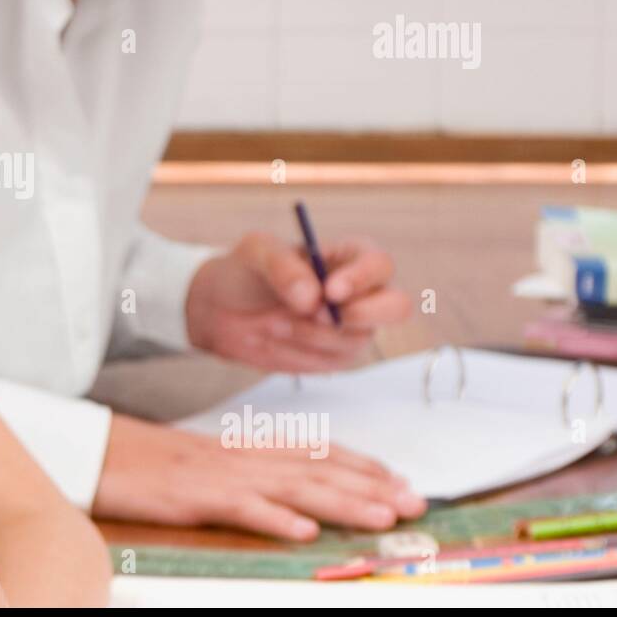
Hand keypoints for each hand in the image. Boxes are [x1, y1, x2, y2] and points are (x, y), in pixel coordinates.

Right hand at [93, 414, 425, 539]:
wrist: (101, 451)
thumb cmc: (152, 462)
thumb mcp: (210, 460)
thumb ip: (251, 468)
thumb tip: (290, 491)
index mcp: (248, 447)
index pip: (317, 450)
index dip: (362, 464)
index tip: (399, 478)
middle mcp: (244, 455)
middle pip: (318, 469)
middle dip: (370, 486)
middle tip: (414, 501)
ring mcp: (222, 474)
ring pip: (293, 487)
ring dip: (341, 502)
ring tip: (380, 517)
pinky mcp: (196, 495)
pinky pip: (241, 507)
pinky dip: (274, 518)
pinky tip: (302, 531)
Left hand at [185, 232, 411, 372]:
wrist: (220, 311)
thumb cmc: (245, 272)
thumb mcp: (255, 253)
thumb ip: (282, 266)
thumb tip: (312, 297)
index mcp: (348, 257)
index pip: (379, 264)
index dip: (362, 279)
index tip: (329, 290)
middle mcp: (360, 293)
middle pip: (396, 306)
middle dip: (363, 315)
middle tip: (320, 316)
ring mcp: (352, 328)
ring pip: (356, 340)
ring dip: (312, 335)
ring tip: (274, 322)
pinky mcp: (334, 357)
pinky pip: (332, 363)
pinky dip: (301, 353)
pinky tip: (277, 338)